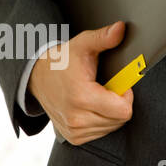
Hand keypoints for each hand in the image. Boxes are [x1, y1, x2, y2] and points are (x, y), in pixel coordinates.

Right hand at [28, 20, 134, 144]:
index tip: (118, 84)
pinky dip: (102, 120)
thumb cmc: (63, 61)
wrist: (38, 77)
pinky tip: (92, 106)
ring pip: (112, 126)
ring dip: (111, 112)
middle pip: (120, 119)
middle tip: (107, 88)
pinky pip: (101, 133)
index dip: (126, 95)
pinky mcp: (72, 136)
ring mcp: (73, 130)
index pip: (123, 110)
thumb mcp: (83, 44)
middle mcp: (76, 118)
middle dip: (119, 102)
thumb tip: (120, 29)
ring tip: (98, 95)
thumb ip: (104, 37)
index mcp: (81, 97)